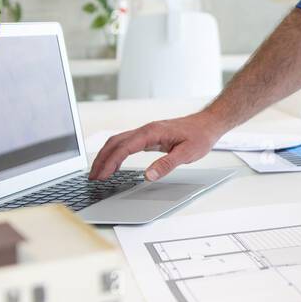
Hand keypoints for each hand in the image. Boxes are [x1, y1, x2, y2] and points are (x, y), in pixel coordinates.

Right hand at [89, 112, 215, 180]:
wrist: (208, 124)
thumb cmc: (199, 136)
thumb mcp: (187, 153)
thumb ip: (167, 165)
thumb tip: (148, 175)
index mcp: (152, 132)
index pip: (124, 147)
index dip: (111, 162)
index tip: (102, 175)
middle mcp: (146, 130)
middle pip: (115, 143)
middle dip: (101, 160)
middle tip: (93, 177)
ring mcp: (146, 132)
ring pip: (118, 142)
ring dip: (106, 156)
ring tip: (98, 173)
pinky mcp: (149, 136)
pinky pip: (126, 143)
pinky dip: (115, 153)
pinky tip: (114, 164)